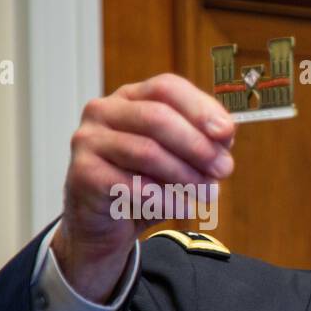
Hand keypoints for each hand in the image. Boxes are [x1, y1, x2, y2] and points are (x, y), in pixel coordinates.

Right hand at [58, 73, 236, 301]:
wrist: (105, 222)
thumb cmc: (145, 184)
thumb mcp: (179, 159)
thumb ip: (202, 142)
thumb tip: (225, 135)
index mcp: (130, 98)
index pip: (167, 87)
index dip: (200, 108)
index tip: (226, 133)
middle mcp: (104, 111)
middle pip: (157, 117)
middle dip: (198, 146)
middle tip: (224, 169)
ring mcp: (89, 140)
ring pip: (146, 151)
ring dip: (186, 175)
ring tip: (208, 194)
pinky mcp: (83, 172)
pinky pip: (132, 184)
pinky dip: (165, 199)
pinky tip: (182, 207)